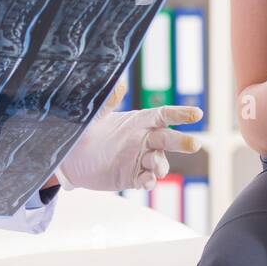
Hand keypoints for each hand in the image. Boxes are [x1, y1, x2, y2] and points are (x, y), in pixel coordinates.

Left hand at [57, 80, 202, 191]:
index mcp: (137, 121)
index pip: (163, 115)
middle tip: (194, 144)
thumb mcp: (93, 117)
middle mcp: (143, 139)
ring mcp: (139, 159)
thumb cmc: (83, 132)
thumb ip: (107, 102)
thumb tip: (120, 83)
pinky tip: (146, 181)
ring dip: (160, 164)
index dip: (180, 114)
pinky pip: (147, 180)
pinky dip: (149, 181)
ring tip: (152, 166)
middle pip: (168, 139)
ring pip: (160, 162)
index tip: (197, 113)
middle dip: (182, 142)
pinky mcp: (132, 177)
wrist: (70, 159)